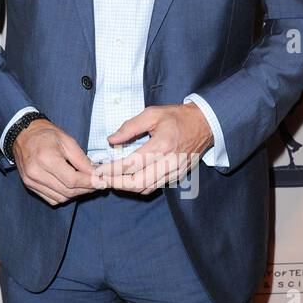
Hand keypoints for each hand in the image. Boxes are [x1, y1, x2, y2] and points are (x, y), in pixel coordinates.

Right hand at [12, 119, 108, 204]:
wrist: (23, 135)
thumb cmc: (46, 135)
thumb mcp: (67, 140)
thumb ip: (81, 159)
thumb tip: (95, 174)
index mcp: (46, 158)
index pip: (72, 180)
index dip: (89, 183)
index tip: (101, 182)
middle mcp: (36, 173)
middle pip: (67, 191)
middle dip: (85, 190)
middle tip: (97, 185)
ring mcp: (31, 181)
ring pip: (60, 198)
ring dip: (76, 194)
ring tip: (85, 185)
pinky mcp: (29, 186)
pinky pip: (51, 199)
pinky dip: (64, 196)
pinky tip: (71, 188)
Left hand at [91, 103, 212, 192]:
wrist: (204, 124)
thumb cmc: (177, 117)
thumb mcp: (152, 114)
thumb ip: (130, 127)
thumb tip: (111, 140)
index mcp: (161, 145)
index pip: (131, 164)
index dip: (111, 170)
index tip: (98, 170)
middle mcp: (169, 163)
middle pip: (136, 183)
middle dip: (116, 183)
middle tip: (102, 178)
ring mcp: (174, 172)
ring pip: (145, 188)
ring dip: (126, 187)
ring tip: (112, 179)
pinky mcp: (177, 176)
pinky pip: (154, 187)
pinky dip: (139, 186)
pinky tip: (129, 179)